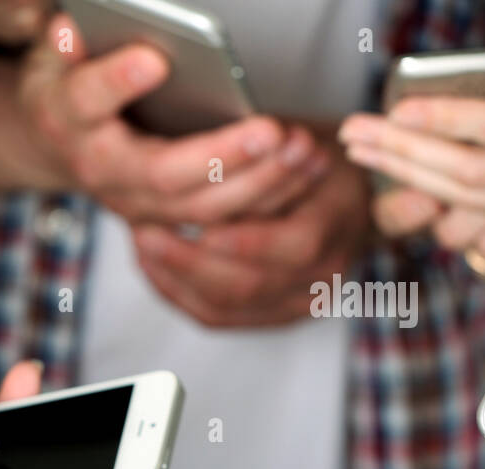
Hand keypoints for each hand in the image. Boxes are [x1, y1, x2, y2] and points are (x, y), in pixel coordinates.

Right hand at [18, 14, 329, 225]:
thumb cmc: (72, 89)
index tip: (154, 60)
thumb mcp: (60, 58)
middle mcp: (102, 172)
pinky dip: (269, 196)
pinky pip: (222, 218)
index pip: (87, 102)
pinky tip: (304, 167)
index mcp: (68, 120)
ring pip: (200, 207)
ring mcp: (136, 202)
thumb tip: (69, 30)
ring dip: (257, 182)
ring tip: (299, 147)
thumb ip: (69, 45)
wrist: (57, 145)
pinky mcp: (168, 217)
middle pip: (161, 174)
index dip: (117, 83)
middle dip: (219, 156)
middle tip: (268, 130)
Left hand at [133, 150, 371, 326]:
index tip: (197, 222)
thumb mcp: (301, 136)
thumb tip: (241, 145)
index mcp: (342, 220)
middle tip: (145, 231)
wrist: (340, 194)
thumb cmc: (311, 156)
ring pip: (226, 306)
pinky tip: (151, 265)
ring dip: (175, 277)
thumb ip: (271, 148)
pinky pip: (216, 316)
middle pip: (252, 284)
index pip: (298, 244)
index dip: (246, 240)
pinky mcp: (270, 315)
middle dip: (190, 261)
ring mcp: (300, 300)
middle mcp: (327, 270)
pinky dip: (177, 292)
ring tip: (143, 244)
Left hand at [340, 97, 484, 294]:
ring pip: (472, 232)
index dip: (448, 120)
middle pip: (471, 177)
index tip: (396, 112)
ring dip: (435, 214)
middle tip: (354, 135)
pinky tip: (460, 224)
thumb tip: (428, 119)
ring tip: (408, 175)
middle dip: (402, 156)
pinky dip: (479, 253)